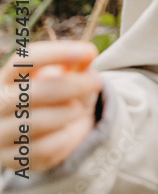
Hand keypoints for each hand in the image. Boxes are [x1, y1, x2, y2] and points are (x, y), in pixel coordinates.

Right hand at [0, 41, 101, 171]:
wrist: (49, 135)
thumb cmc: (57, 98)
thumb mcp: (67, 78)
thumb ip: (76, 66)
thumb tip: (88, 55)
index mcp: (8, 78)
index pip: (24, 60)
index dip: (57, 53)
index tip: (89, 51)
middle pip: (31, 92)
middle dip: (71, 86)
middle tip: (97, 82)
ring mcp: (0, 133)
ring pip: (36, 122)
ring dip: (68, 113)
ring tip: (78, 109)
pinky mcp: (9, 158)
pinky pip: (42, 147)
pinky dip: (65, 136)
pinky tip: (69, 129)